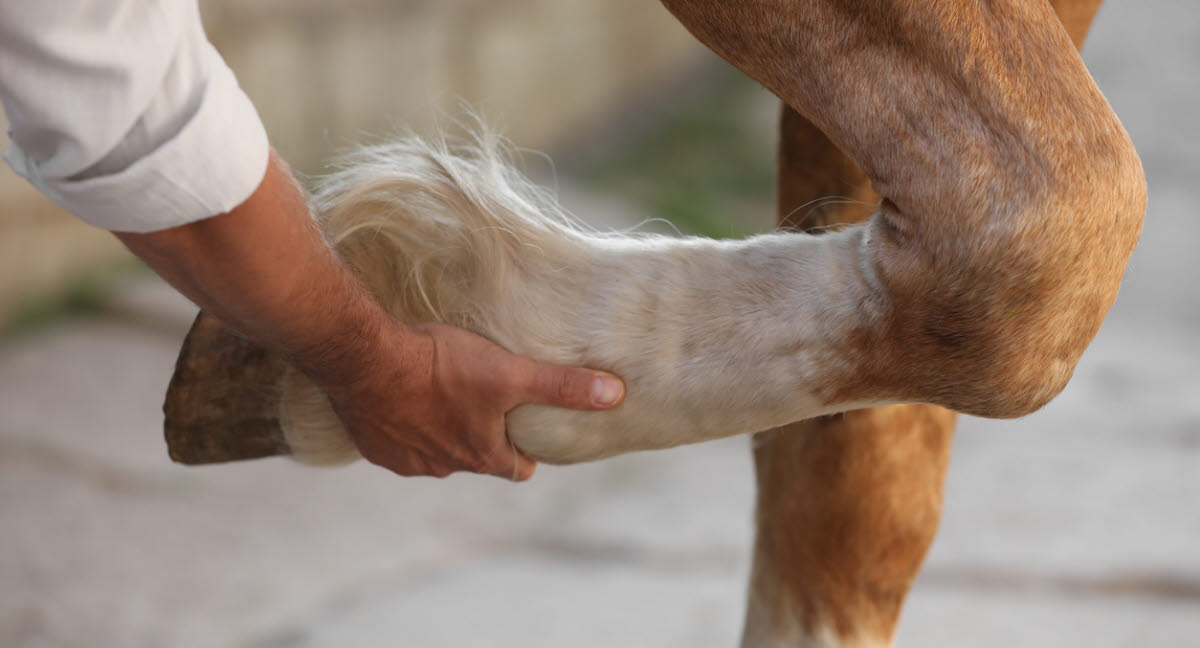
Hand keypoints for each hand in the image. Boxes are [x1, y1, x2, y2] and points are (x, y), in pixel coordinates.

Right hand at [320, 322, 625, 480]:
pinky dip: (407, 425)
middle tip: (488, 401)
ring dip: (444, 429)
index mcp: (481, 455)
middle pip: (478, 458)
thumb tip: (616, 395)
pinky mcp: (375, 447)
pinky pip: (399, 443)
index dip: (527, 449)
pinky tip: (407, 396)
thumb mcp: (510, 372)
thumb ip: (562, 387)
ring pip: (438, 452)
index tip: (529, 426)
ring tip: (447, 392)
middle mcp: (444, 467)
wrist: (366, 359)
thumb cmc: (440, 365)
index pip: (519, 469)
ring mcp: (407, 460)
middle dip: (485, 436)